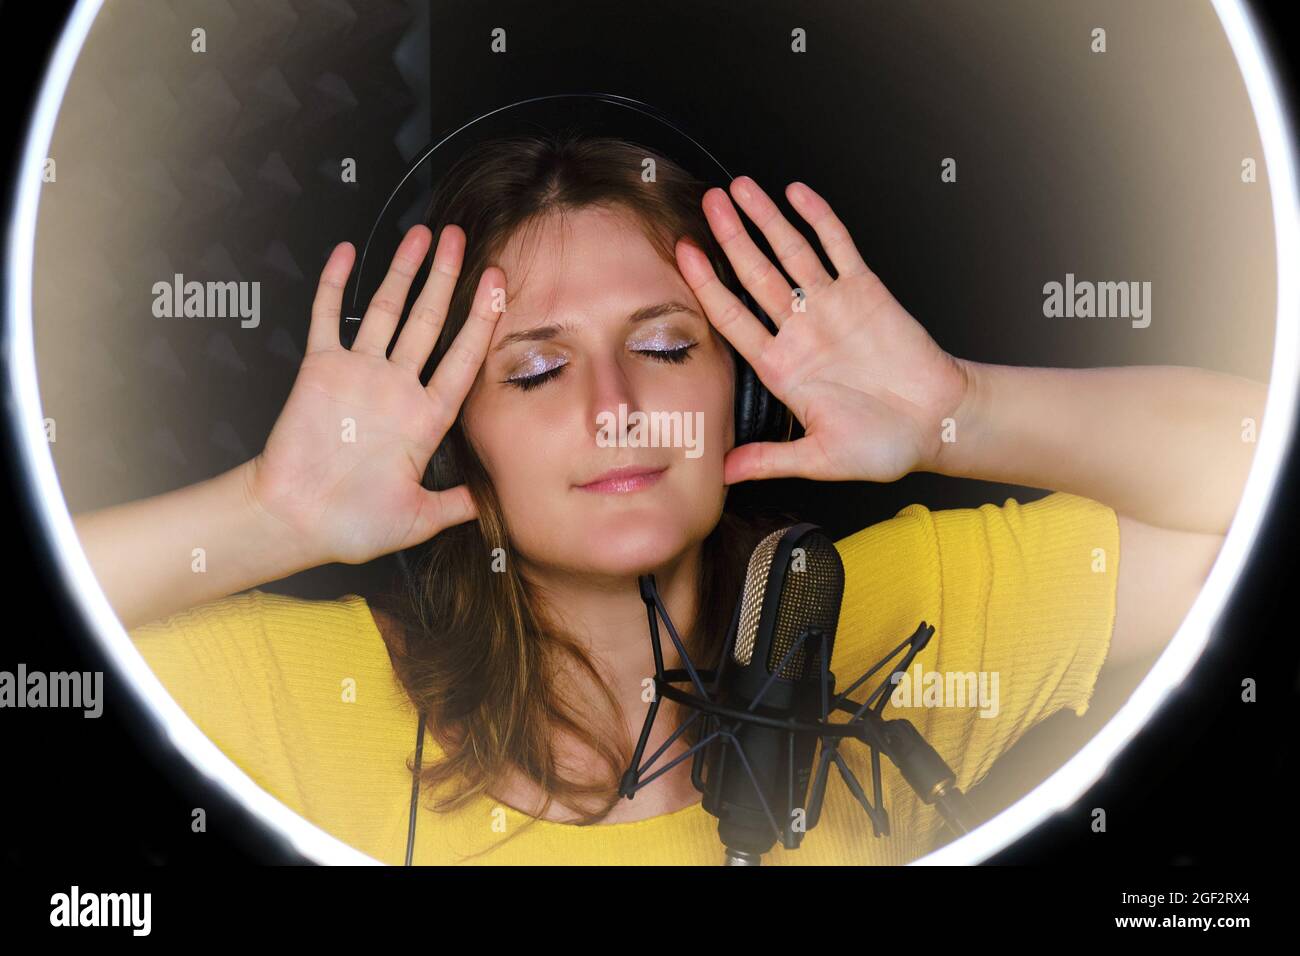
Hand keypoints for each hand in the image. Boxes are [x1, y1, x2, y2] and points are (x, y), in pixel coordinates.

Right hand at [244, 224, 502, 564]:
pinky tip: (345, 253)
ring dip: (402, 272)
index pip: (463, 360)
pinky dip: (334, 285)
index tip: (499, 286)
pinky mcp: (319, 370)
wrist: (294, 522)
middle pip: (429, 322)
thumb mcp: (419, 519)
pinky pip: (327, 318)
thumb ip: (457, 505)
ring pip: (386, 311)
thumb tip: (496, 501)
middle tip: (463, 239)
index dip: (482, 322)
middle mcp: (396, 389)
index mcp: (425, 419)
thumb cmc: (352, 526)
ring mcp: (359, 374)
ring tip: (423, 235)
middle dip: (447, 279)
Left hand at [675, 177, 970, 484]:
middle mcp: (800, 331)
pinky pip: (838, 247)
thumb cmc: (884, 446)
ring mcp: (831, 307)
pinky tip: (797, 193)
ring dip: (767, 219)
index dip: (706, 285)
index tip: (683, 255)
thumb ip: (772, 459)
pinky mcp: (867, 292)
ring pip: (791, 252)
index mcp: (781, 368)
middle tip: (708, 204)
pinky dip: (819, 219)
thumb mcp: (821, 458)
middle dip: (730, 237)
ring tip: (740, 188)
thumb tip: (725, 474)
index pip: (732, 317)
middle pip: (755, 274)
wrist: (939, 424)